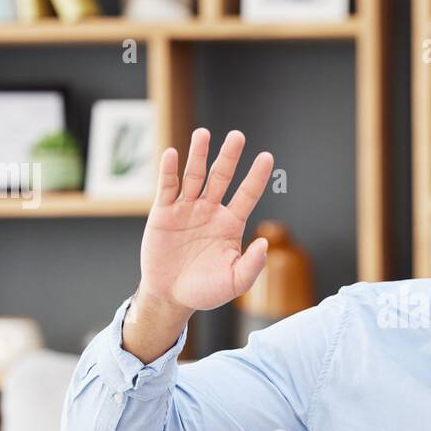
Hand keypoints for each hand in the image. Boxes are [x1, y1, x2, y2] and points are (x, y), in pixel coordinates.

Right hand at [139, 128, 273, 313]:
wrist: (171, 296)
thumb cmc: (205, 290)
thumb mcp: (235, 282)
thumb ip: (252, 265)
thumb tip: (265, 243)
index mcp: (230, 224)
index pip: (247, 194)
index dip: (256, 176)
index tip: (267, 157)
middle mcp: (210, 211)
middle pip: (221, 177)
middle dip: (229, 156)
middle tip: (237, 136)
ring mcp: (186, 209)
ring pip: (194, 176)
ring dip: (198, 155)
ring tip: (204, 134)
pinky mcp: (163, 213)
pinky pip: (167, 187)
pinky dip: (169, 171)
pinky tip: (173, 154)